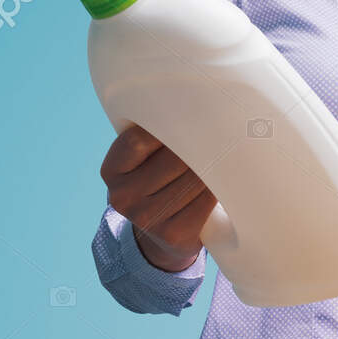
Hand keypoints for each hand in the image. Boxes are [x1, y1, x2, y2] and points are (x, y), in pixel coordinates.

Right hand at [100, 125, 216, 271]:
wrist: (163, 235)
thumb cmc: (159, 182)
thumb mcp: (144, 159)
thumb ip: (153, 134)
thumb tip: (190, 104)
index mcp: (111, 171)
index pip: (138, 140)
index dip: (167, 126)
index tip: (192, 114)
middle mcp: (122, 197)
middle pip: (173, 159)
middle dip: (199, 145)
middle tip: (221, 131)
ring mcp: (146, 218)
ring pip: (192, 180)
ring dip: (214, 165)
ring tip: (226, 153)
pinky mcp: (172, 234)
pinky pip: (203, 203)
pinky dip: (217, 188)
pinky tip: (224, 180)